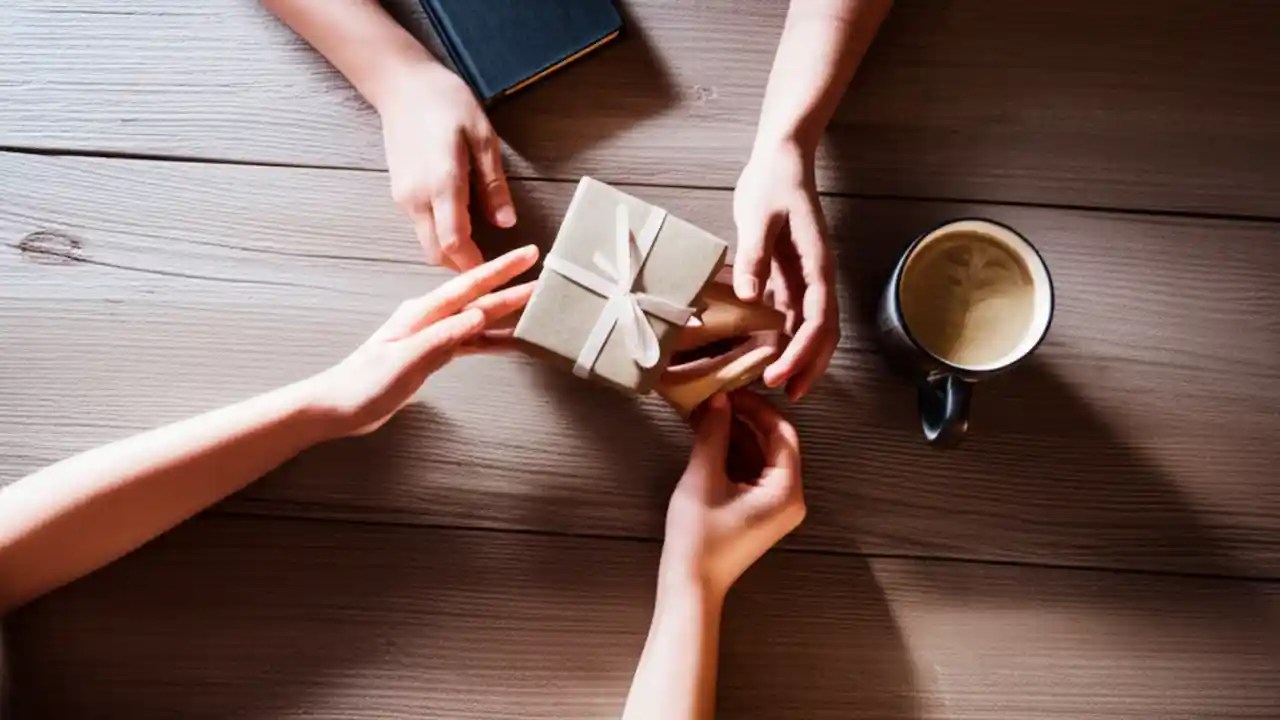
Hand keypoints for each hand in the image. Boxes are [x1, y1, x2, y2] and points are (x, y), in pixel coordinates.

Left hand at [308, 245, 537, 436]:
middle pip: (479, 301)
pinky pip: (470, 342)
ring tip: (536, 310)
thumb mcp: (404, 361)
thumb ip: (441, 337)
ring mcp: (432, 336)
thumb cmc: (363, 384)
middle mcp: (429, 319)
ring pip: (478, 321)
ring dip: (505, 315)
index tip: (528, 256)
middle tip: (546, 282)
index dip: (500, 270)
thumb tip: (477, 316)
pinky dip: (492, 341)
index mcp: (421, 313)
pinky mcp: (432, 355)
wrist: (339, 407)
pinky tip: (511, 342)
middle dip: (512, 289)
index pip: (469, 286)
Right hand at [378, 62, 516, 269]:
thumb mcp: (483, 137)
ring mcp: (403, 198)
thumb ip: (493, 184)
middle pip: (435, 252)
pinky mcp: (399, 194)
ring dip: (449, 253)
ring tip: (479, 251)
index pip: (454, 242)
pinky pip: (420, 227)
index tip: (497, 272)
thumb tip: (506, 222)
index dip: (474, 264)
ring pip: (425, 243)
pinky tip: (459, 228)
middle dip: (461, 266)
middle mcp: (417, 198)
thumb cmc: (447, 103)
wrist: (402, 85)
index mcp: (441, 184)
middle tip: (491, 269)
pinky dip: (439, 237)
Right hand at [662, 390, 805, 598]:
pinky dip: (734, 454)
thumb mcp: (703, 477)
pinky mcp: (760, 512)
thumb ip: (714, 433)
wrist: (691, 585)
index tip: (731, 389)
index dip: (757, 408)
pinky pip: (753, 472)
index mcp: (787, 490)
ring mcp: (776, 506)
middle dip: (745, 419)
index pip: (783, 433)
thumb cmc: (698, 537)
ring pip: (761, 456)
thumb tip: (718, 398)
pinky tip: (709, 437)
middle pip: (774, 443)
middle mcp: (790, 497)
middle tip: (716, 398)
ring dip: (736, 435)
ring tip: (707, 414)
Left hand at [732, 139, 838, 399]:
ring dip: (800, 356)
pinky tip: (769, 355)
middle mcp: (818, 276)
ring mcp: (806, 277)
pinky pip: (793, 315)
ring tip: (781, 383)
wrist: (781, 158)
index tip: (780, 374)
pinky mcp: (791, 275)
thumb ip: (754, 256)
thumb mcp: (757, 216)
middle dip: (808, 365)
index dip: (802, 352)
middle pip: (824, 331)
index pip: (817, 319)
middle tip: (785, 392)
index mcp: (817, 264)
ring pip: (812, 327)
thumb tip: (749, 297)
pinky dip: (786, 338)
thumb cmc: (772, 182)